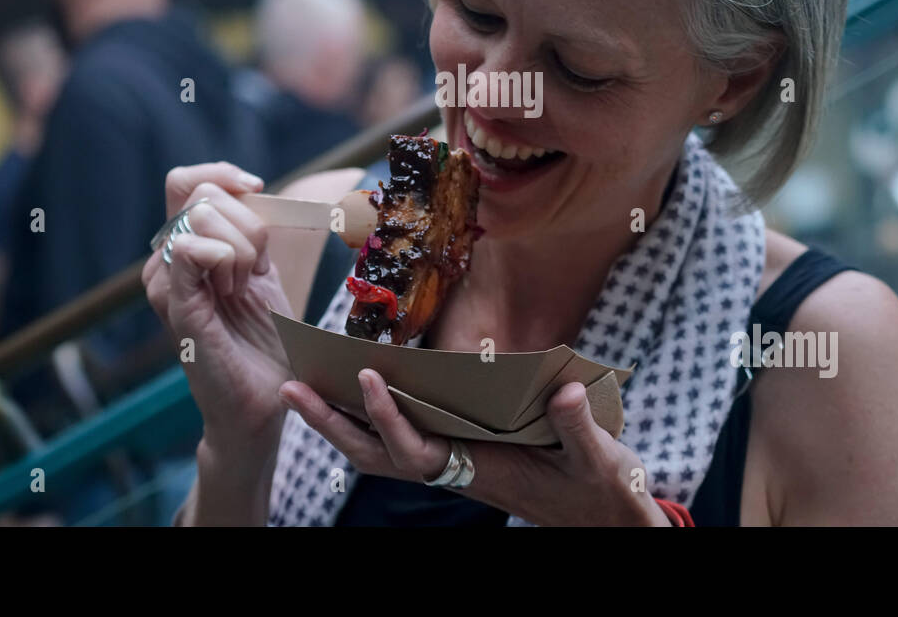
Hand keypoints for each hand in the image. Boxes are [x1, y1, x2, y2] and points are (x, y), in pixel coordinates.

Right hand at [142, 162, 292, 465]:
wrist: (266, 397)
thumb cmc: (265, 339)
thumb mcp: (261, 270)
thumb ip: (246, 230)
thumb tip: (246, 186)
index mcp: (185, 251)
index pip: (185, 182)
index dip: (222, 174)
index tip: (256, 187)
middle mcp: (166, 263)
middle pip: (202, 196)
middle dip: (247, 222)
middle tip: (254, 270)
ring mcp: (166, 284)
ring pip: (202, 217)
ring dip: (243, 246)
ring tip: (243, 288)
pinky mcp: (176, 306)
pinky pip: (190, 250)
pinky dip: (226, 258)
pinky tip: (233, 290)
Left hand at [278, 370, 670, 525]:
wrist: (607, 519)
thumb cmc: (603, 491)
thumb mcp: (600, 462)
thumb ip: (579, 428)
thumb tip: (563, 392)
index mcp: (481, 472)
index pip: (417, 451)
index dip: (389, 418)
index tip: (369, 377)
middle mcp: (456, 470)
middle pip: (377, 455)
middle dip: (333, 423)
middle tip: (290, 387)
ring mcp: (454, 464)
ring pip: (382, 450)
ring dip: (341, 422)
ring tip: (302, 386)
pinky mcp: (461, 455)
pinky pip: (403, 440)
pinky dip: (372, 418)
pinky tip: (357, 392)